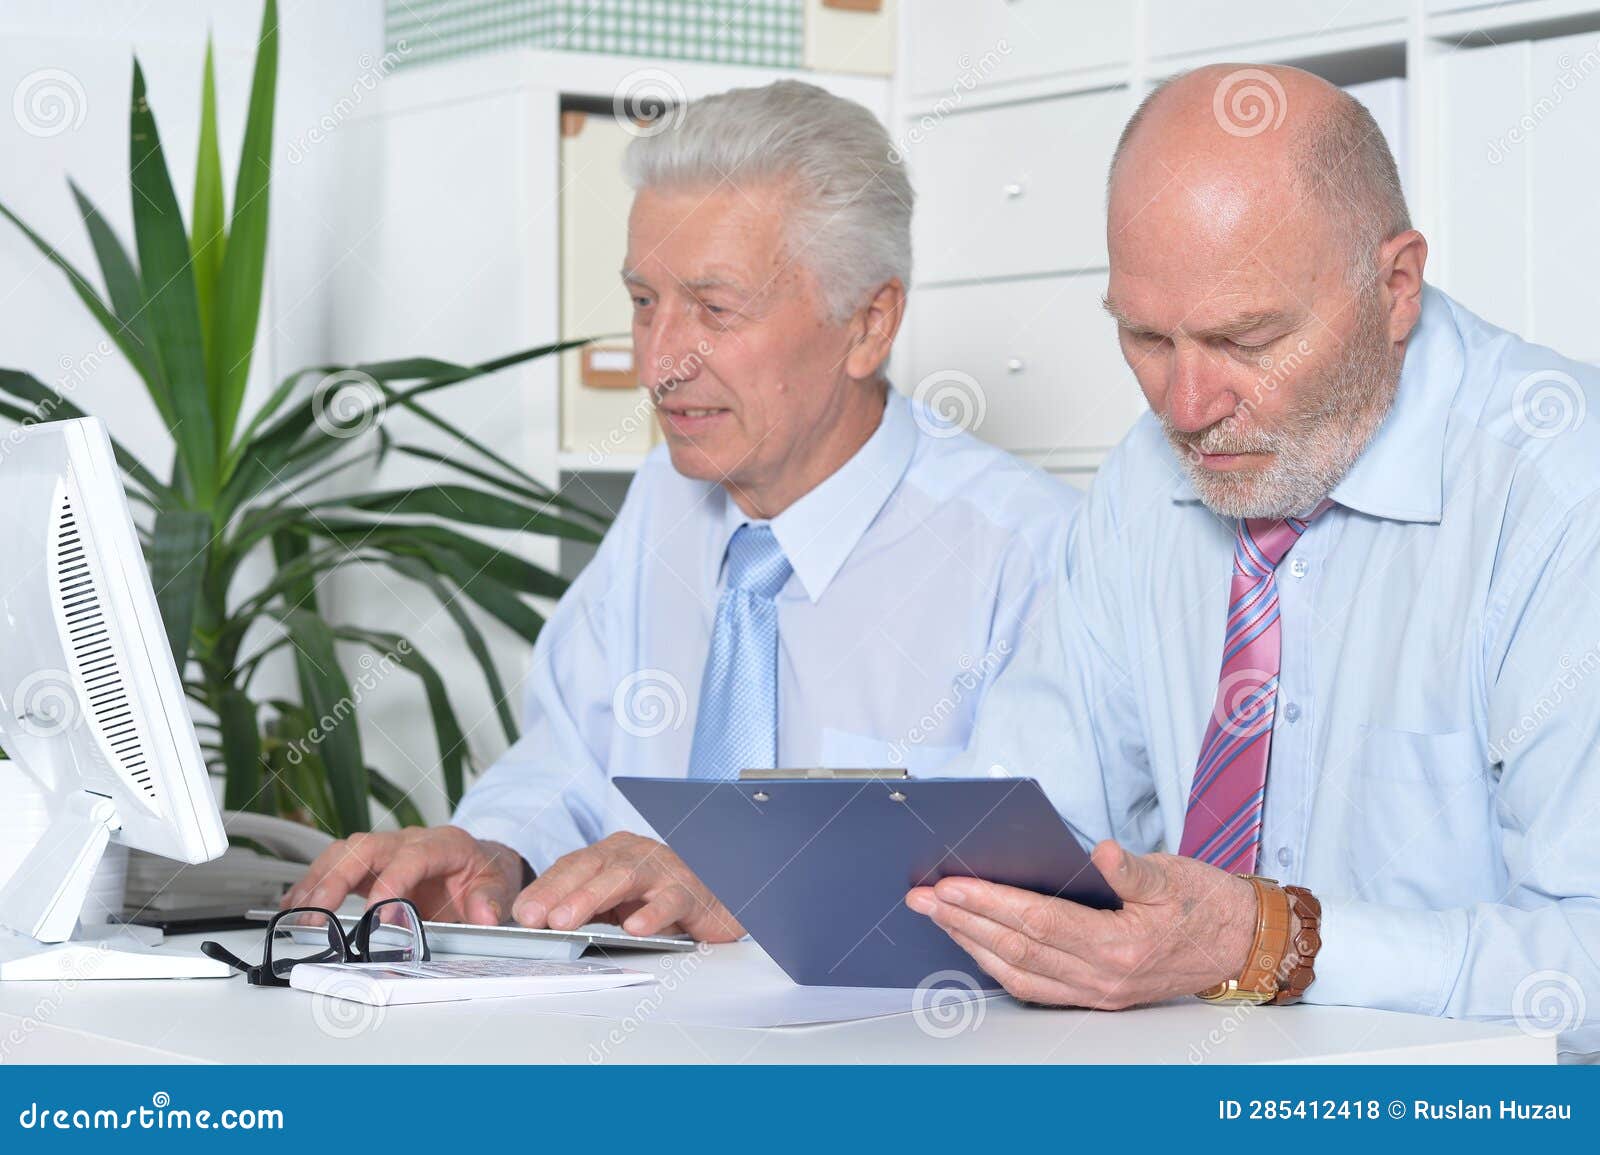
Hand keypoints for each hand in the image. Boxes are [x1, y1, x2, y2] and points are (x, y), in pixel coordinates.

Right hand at [282, 826, 524, 924]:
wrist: (478, 861)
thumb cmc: (482, 871)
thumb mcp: (498, 882)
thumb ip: (492, 898)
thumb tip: (485, 915)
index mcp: (441, 843)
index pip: (411, 858)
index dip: (391, 886)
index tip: (378, 918)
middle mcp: (407, 841)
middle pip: (364, 849)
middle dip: (336, 880)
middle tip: (316, 915)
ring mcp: (385, 851)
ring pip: (342, 854)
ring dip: (317, 882)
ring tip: (298, 914)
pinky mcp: (369, 866)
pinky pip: (335, 866)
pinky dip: (312, 884)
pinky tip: (295, 904)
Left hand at [510, 832, 743, 941]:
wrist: (720, 897)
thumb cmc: (662, 899)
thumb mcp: (616, 905)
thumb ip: (584, 910)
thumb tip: (539, 926)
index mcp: (611, 854)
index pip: (572, 866)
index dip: (545, 888)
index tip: (521, 913)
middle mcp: (635, 854)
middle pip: (592, 867)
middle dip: (559, 892)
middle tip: (536, 918)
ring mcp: (663, 869)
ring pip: (625, 877)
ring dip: (591, 898)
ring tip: (566, 921)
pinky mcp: (690, 891)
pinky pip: (669, 899)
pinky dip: (651, 913)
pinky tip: (635, 928)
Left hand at [905, 840, 1257, 1008]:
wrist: (1241, 945)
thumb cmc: (1207, 905)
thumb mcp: (1176, 875)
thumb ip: (1135, 868)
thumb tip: (1102, 852)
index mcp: (1121, 945)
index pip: (1039, 923)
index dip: (990, 904)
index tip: (950, 886)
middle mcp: (1104, 977)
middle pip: (1017, 950)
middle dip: (963, 922)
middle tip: (922, 899)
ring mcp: (1097, 993)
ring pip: (1019, 974)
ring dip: (972, 944)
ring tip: (938, 916)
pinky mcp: (1095, 996)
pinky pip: (1035, 987)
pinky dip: (998, 965)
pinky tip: (975, 943)